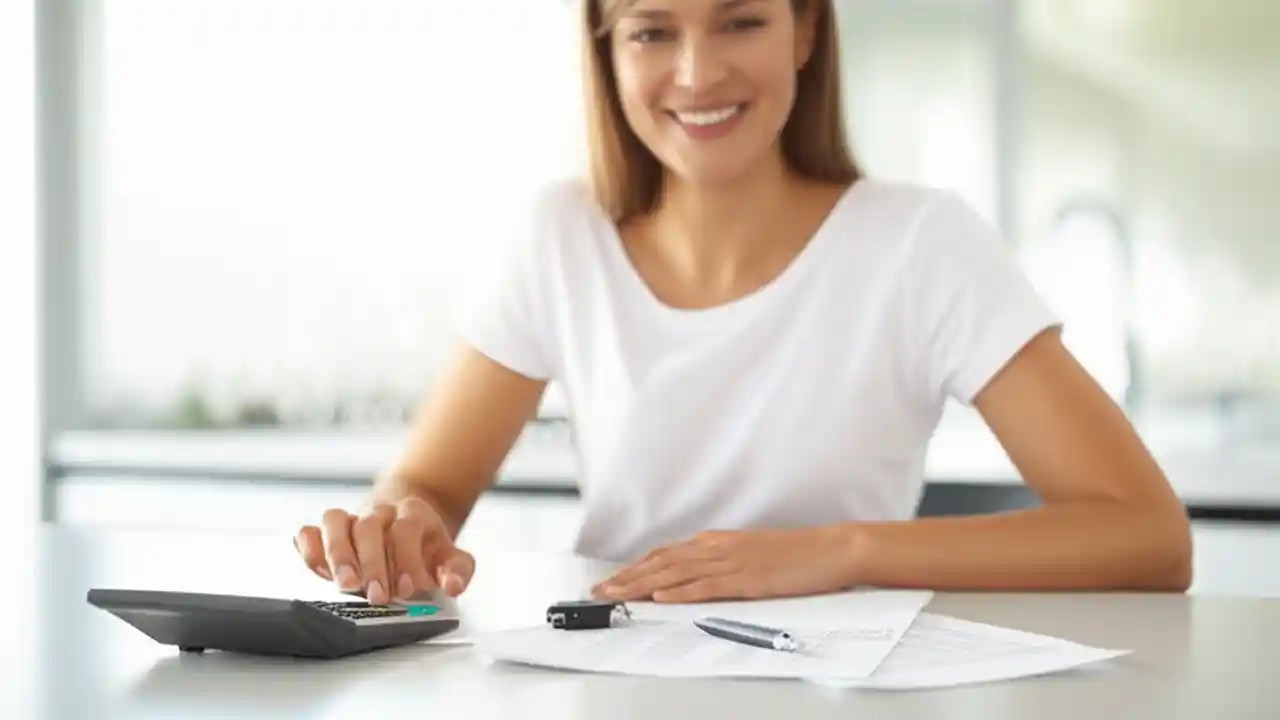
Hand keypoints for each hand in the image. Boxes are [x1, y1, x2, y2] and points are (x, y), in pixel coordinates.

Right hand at [293, 496, 475, 604]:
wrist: (407, 527)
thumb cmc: (425, 549)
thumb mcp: (451, 559)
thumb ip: (457, 571)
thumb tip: (453, 586)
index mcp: (412, 514)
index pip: (406, 529)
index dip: (407, 558)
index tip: (408, 588)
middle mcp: (379, 512)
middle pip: (369, 526)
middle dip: (373, 563)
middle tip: (377, 595)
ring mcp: (350, 520)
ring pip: (335, 522)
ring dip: (338, 554)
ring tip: (346, 585)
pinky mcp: (326, 534)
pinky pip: (309, 532)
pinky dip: (309, 549)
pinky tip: (319, 570)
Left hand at [590, 527, 858, 602]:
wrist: (831, 548)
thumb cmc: (796, 555)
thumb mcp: (751, 554)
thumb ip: (722, 562)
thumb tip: (696, 576)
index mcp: (718, 542)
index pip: (666, 554)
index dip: (635, 567)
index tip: (612, 580)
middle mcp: (718, 547)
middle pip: (661, 562)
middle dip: (626, 577)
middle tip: (599, 591)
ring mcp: (732, 562)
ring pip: (676, 573)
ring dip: (642, 584)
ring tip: (616, 595)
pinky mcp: (747, 579)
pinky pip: (707, 586)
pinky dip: (681, 592)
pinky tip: (662, 597)